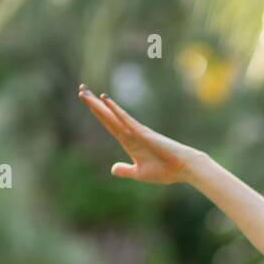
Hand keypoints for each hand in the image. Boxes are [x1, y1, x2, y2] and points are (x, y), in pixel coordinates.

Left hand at [77, 86, 201, 184]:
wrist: (183, 168)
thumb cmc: (165, 170)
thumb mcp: (139, 174)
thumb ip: (125, 170)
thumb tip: (112, 169)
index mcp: (128, 142)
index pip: (108, 124)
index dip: (96, 113)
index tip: (86, 102)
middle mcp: (129, 133)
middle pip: (106, 116)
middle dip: (93, 104)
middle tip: (80, 89)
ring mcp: (135, 131)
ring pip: (112, 115)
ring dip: (97, 104)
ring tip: (83, 92)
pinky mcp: (142, 132)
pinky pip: (125, 118)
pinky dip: (114, 109)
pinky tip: (104, 99)